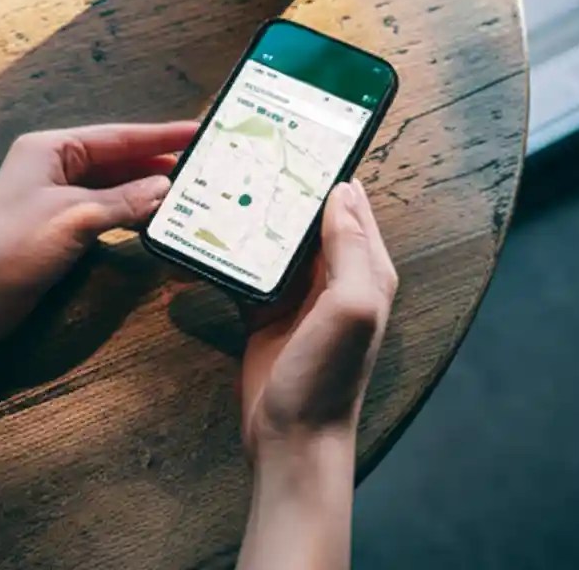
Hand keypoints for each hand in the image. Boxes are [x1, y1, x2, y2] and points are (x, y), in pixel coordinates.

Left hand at [0, 121, 196, 346]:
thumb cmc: (11, 246)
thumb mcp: (75, 217)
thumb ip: (125, 201)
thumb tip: (166, 185)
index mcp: (51, 149)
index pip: (118, 137)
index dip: (161, 136)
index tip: (198, 130)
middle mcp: (53, 167)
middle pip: (117, 160)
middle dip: (156, 164)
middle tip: (201, 169)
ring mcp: (54, 199)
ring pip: (112, 188)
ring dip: (145, 193)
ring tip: (186, 196)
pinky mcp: (56, 230)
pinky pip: (103, 214)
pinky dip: (128, 216)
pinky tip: (153, 221)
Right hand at [239, 179, 397, 458]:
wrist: (292, 439)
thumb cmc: (328, 379)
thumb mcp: (352, 306)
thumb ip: (350, 249)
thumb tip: (343, 191)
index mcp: (367, 270)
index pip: (351, 206)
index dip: (328, 173)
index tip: (298, 139)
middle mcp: (336, 278)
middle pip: (309, 218)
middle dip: (284, 189)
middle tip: (250, 153)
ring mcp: (299, 295)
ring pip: (276, 240)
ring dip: (256, 217)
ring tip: (226, 183)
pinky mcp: (265, 311)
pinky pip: (248, 270)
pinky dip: (232, 252)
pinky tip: (211, 232)